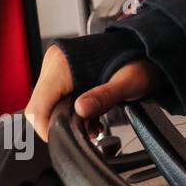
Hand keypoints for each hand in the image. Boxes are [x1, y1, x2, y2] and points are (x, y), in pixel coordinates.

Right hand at [25, 43, 162, 141]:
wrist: (147, 46)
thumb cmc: (141, 59)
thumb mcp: (128, 82)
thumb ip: (104, 96)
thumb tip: (81, 109)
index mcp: (63, 63)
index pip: (38, 105)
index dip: (46, 128)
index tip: (63, 140)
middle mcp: (56, 63)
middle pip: (41, 106)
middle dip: (60, 125)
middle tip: (86, 133)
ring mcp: (59, 67)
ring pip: (49, 104)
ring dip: (68, 119)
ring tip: (94, 127)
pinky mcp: (65, 72)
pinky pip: (59, 97)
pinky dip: (72, 110)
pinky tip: (91, 118)